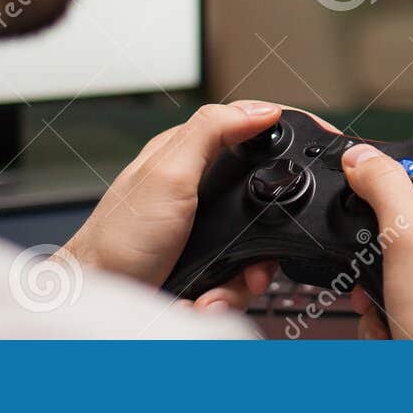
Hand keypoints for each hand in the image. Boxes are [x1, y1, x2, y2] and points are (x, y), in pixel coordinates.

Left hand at [60, 100, 286, 311]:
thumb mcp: (167, 173)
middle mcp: (198, 191)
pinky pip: (238, 280)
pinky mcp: (205, 267)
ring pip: (255, 246)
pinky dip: (226, 296)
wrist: (100, 303)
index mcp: (189, 154)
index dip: (282, 141)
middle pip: (263, 197)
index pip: (250, 133)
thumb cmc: (116, 239)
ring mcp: (203, 232)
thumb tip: (260, 109)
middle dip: (264, 235)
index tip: (312, 153)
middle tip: (254, 258)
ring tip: (216, 290)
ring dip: (242, 277)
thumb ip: (212, 132)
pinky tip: (205, 301)